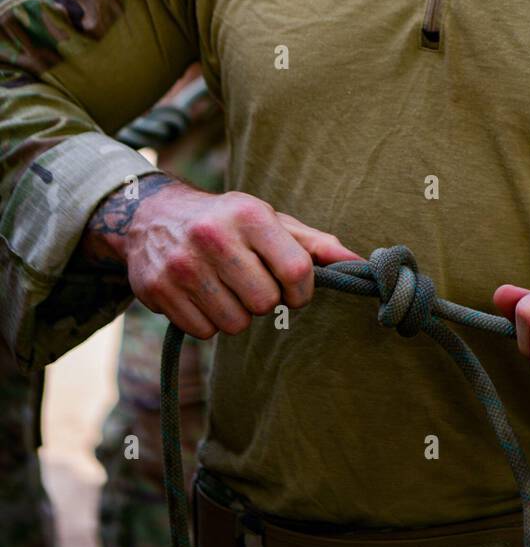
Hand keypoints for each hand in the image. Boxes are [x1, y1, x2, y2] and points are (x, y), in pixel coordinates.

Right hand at [83, 174, 362, 338]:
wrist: (152, 216)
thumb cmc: (227, 221)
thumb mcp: (269, 221)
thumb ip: (314, 244)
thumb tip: (359, 263)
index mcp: (249, 214)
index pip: (296, 268)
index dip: (302, 290)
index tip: (295, 290)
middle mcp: (214, 236)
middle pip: (265, 302)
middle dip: (265, 301)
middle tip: (251, 283)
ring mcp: (183, 264)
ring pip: (235, 323)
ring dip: (237, 314)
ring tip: (226, 289)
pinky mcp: (158, 289)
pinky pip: (203, 331)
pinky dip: (208, 322)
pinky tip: (201, 296)